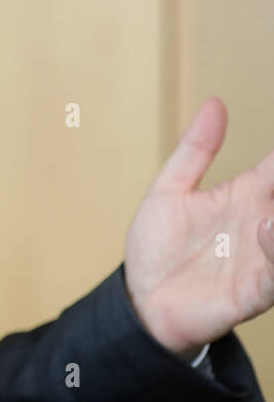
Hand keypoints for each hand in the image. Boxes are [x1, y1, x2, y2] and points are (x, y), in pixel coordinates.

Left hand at [124, 97, 273, 357]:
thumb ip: (196, 149)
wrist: (141, 299)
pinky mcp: (257, 290)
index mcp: (248, 195)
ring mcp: (265, 256)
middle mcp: (265, 223)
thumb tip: (216, 102)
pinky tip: (270, 232)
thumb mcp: (170, 189)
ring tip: (272, 214)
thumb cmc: (158, 245)